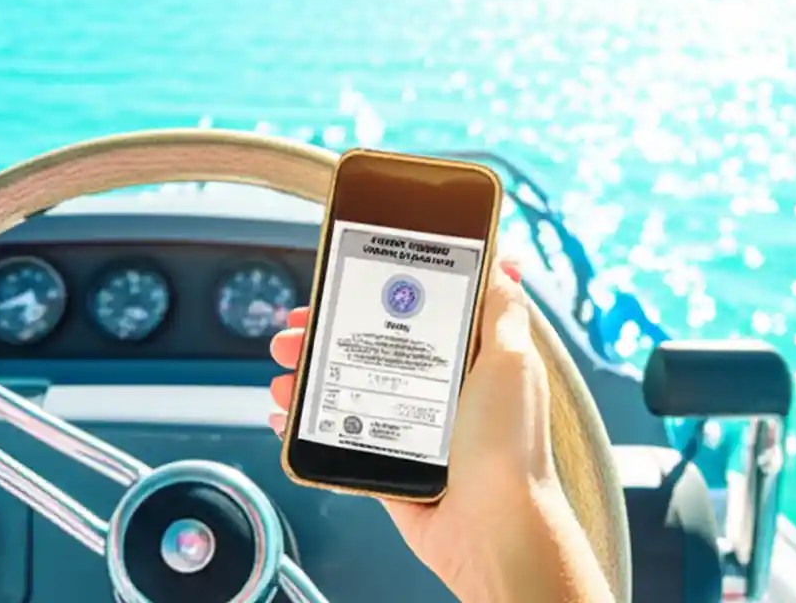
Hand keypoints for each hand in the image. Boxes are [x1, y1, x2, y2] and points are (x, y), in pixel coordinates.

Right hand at [269, 256, 611, 601]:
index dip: (371, 299)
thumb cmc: (509, 447)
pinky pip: (342, 439)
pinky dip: (309, 427)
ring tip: (283, 376)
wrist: (494, 530)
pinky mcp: (390, 466)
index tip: (336, 290)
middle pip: (368, 352)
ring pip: (346, 393)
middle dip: (323, 338)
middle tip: (293, 333)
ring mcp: (411, 430)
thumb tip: (504, 265)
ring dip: (307, 380)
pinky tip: (286, 416)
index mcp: (468, 361)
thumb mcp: (512, 361)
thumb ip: (502, 312)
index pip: (412, 316)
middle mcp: (439, 392)